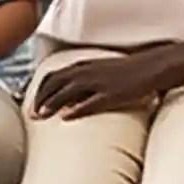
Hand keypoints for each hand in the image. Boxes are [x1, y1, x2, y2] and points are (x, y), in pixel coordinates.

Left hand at [32, 56, 158, 120]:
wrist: (152, 66)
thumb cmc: (126, 71)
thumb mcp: (101, 71)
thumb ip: (84, 81)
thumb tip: (68, 101)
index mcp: (83, 65)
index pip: (52, 75)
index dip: (38, 90)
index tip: (31, 103)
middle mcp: (87, 71)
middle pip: (54, 83)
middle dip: (39, 99)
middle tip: (32, 114)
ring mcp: (98, 82)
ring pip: (67, 92)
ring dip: (51, 104)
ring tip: (42, 117)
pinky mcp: (111, 94)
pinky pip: (89, 103)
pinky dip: (75, 110)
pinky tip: (66, 118)